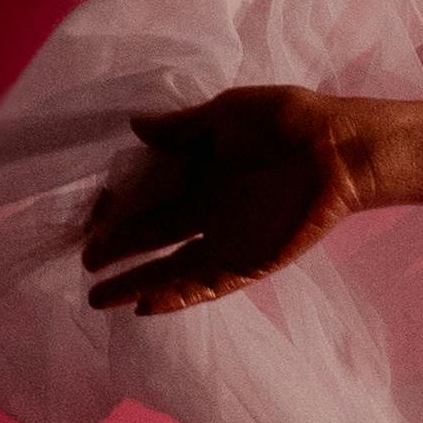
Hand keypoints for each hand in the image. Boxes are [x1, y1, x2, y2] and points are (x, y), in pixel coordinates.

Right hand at [79, 88, 369, 314]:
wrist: (338, 148)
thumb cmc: (289, 122)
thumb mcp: (226, 116)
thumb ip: (182, 128)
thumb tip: (134, 127)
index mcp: (199, 174)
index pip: (146, 196)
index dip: (116, 208)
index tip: (87, 216)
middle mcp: (208, 211)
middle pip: (151, 236)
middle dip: (116, 250)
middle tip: (83, 261)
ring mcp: (228, 239)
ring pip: (170, 267)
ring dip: (136, 283)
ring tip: (97, 299)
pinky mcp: (250, 262)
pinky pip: (207, 284)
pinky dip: (177, 296)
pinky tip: (145, 307)